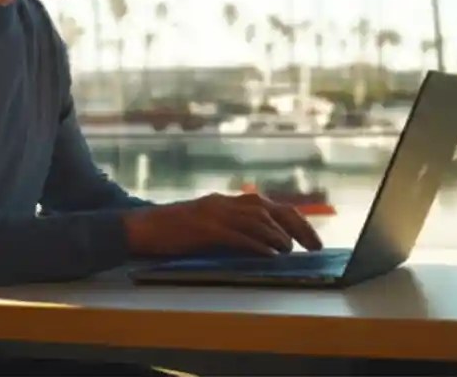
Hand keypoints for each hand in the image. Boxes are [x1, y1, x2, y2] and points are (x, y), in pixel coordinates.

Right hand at [122, 192, 323, 257]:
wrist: (141, 228)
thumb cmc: (173, 231)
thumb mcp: (207, 226)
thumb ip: (232, 229)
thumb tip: (265, 245)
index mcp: (227, 202)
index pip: (270, 207)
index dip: (295, 220)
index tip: (312, 238)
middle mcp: (224, 203)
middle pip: (270, 209)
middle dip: (297, 226)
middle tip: (315, 245)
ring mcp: (214, 213)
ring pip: (256, 219)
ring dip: (278, 235)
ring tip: (293, 250)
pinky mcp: (204, 228)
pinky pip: (236, 235)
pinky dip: (256, 244)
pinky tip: (270, 254)